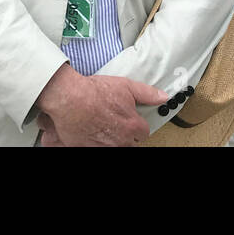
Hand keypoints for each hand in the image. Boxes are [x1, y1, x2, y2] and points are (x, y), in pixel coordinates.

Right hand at [35, 64, 168, 145]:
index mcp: (133, 126)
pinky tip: (92, 131)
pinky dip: (97, 142)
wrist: (69, 98)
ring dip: (113, 140)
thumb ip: (147, 93)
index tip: (130, 118)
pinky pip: (98, 148)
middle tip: (115, 121)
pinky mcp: (89, 149)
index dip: (137, 123)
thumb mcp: (126, 86)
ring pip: (116, 147)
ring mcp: (105, 147)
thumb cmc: (96, 91)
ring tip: (104, 126)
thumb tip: (164, 97)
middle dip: (127, 135)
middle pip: (131, 143)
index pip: (144, 132)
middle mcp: (122, 140)